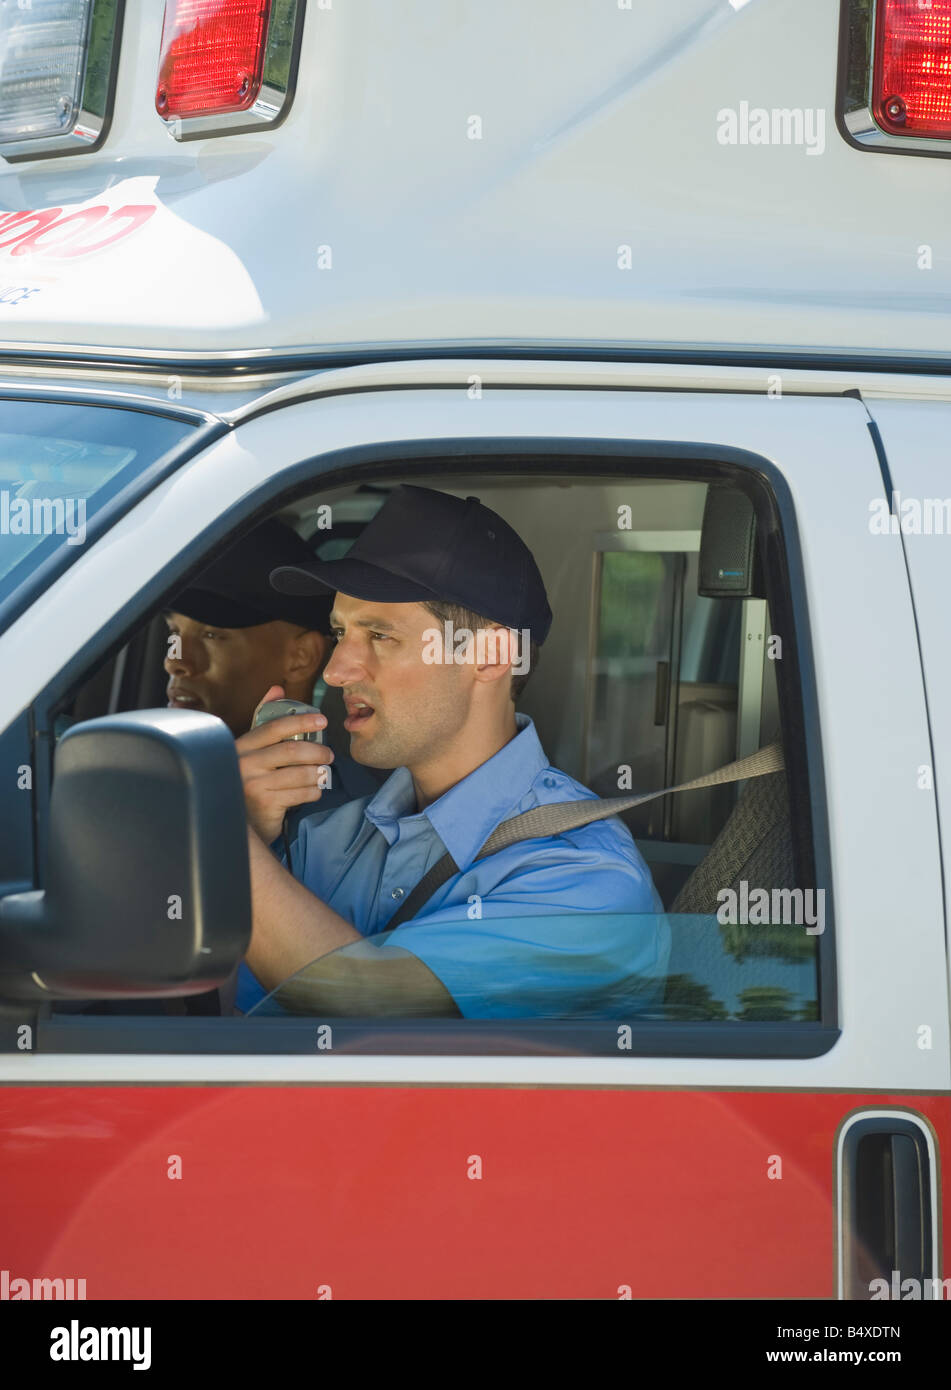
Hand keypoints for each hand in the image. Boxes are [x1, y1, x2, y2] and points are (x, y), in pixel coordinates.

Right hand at [236, 685, 333, 843]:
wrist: (241, 822)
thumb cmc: (251, 780)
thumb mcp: (253, 750)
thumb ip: (264, 720)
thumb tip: (277, 689)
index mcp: (242, 746)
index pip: (275, 727)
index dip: (301, 721)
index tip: (322, 720)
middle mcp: (244, 763)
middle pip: (292, 751)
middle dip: (317, 751)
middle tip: (328, 755)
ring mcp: (254, 784)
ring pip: (301, 774)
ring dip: (318, 774)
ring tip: (321, 774)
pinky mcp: (266, 804)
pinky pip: (302, 793)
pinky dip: (314, 791)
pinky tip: (312, 791)